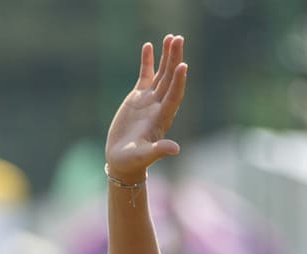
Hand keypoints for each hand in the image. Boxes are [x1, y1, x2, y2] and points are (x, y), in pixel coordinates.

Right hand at [105, 33, 187, 183]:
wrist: (123, 161)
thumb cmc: (133, 162)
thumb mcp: (144, 156)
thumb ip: (159, 150)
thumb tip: (175, 149)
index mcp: (162, 118)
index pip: (173, 95)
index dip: (178, 81)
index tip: (183, 64)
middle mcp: (159, 105)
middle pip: (170, 78)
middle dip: (174, 59)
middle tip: (179, 39)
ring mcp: (150, 100)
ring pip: (161, 73)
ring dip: (166, 56)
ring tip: (171, 37)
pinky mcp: (138, 97)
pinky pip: (145, 75)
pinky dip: (147, 61)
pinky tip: (148, 45)